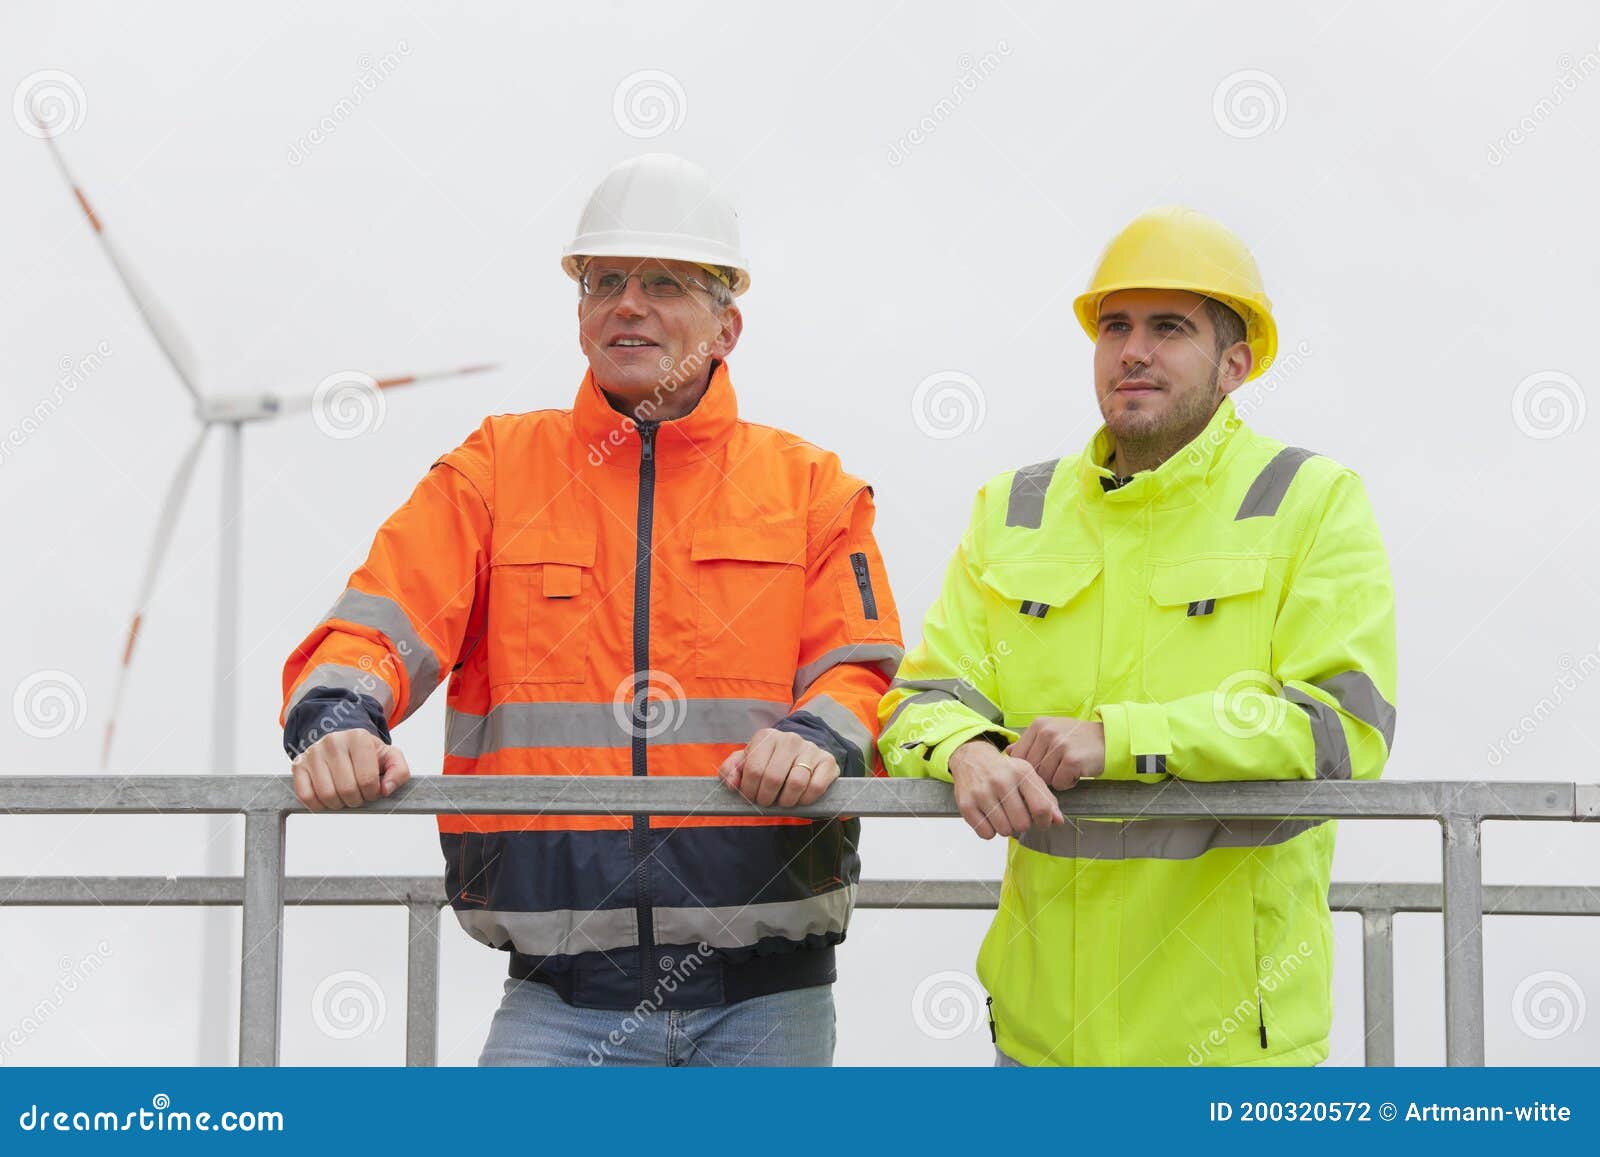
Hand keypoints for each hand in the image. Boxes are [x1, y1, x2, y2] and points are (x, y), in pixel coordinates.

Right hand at [291, 729, 410, 811]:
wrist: (341, 741)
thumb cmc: (367, 753)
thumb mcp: (390, 756)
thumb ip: (399, 771)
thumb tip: (386, 790)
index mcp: (358, 738)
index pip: (367, 780)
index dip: (373, 793)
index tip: (373, 790)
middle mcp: (333, 742)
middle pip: (347, 789)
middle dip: (357, 800)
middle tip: (359, 795)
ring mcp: (313, 753)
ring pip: (326, 795)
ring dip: (339, 804)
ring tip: (345, 796)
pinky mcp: (298, 765)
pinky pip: (306, 796)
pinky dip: (319, 805)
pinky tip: (328, 798)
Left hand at [717, 728, 838, 806]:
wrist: (802, 754)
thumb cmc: (770, 761)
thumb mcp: (747, 761)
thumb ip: (731, 770)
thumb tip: (731, 785)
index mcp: (767, 737)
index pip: (754, 769)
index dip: (749, 790)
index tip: (750, 797)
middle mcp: (789, 739)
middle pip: (773, 778)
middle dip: (766, 797)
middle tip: (765, 802)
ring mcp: (810, 749)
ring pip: (795, 784)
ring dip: (786, 801)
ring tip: (782, 801)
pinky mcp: (827, 761)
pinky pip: (815, 787)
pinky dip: (805, 799)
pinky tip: (799, 799)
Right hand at [947, 738, 1061, 839]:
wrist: (972, 758)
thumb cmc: (1004, 770)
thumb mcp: (1028, 776)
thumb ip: (1046, 798)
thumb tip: (1058, 821)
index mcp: (1021, 773)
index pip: (1041, 808)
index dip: (1045, 821)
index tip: (1042, 822)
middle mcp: (1001, 781)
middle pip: (1022, 824)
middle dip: (1022, 824)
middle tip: (1017, 815)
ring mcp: (982, 793)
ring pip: (1004, 830)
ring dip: (1006, 828)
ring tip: (1003, 815)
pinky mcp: (966, 804)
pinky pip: (986, 833)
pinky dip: (990, 831)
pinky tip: (989, 817)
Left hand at [1007, 716, 1104, 788]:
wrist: (1108, 739)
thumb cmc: (1078, 738)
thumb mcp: (1052, 731)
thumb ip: (1030, 741)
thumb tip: (1008, 751)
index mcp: (1039, 725)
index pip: (1019, 756)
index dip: (1030, 766)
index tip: (1043, 765)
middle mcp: (1047, 732)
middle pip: (1031, 768)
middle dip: (1044, 773)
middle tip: (1059, 766)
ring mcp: (1059, 745)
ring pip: (1044, 777)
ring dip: (1057, 778)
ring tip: (1068, 767)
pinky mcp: (1071, 760)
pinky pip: (1059, 783)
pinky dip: (1068, 783)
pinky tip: (1076, 772)